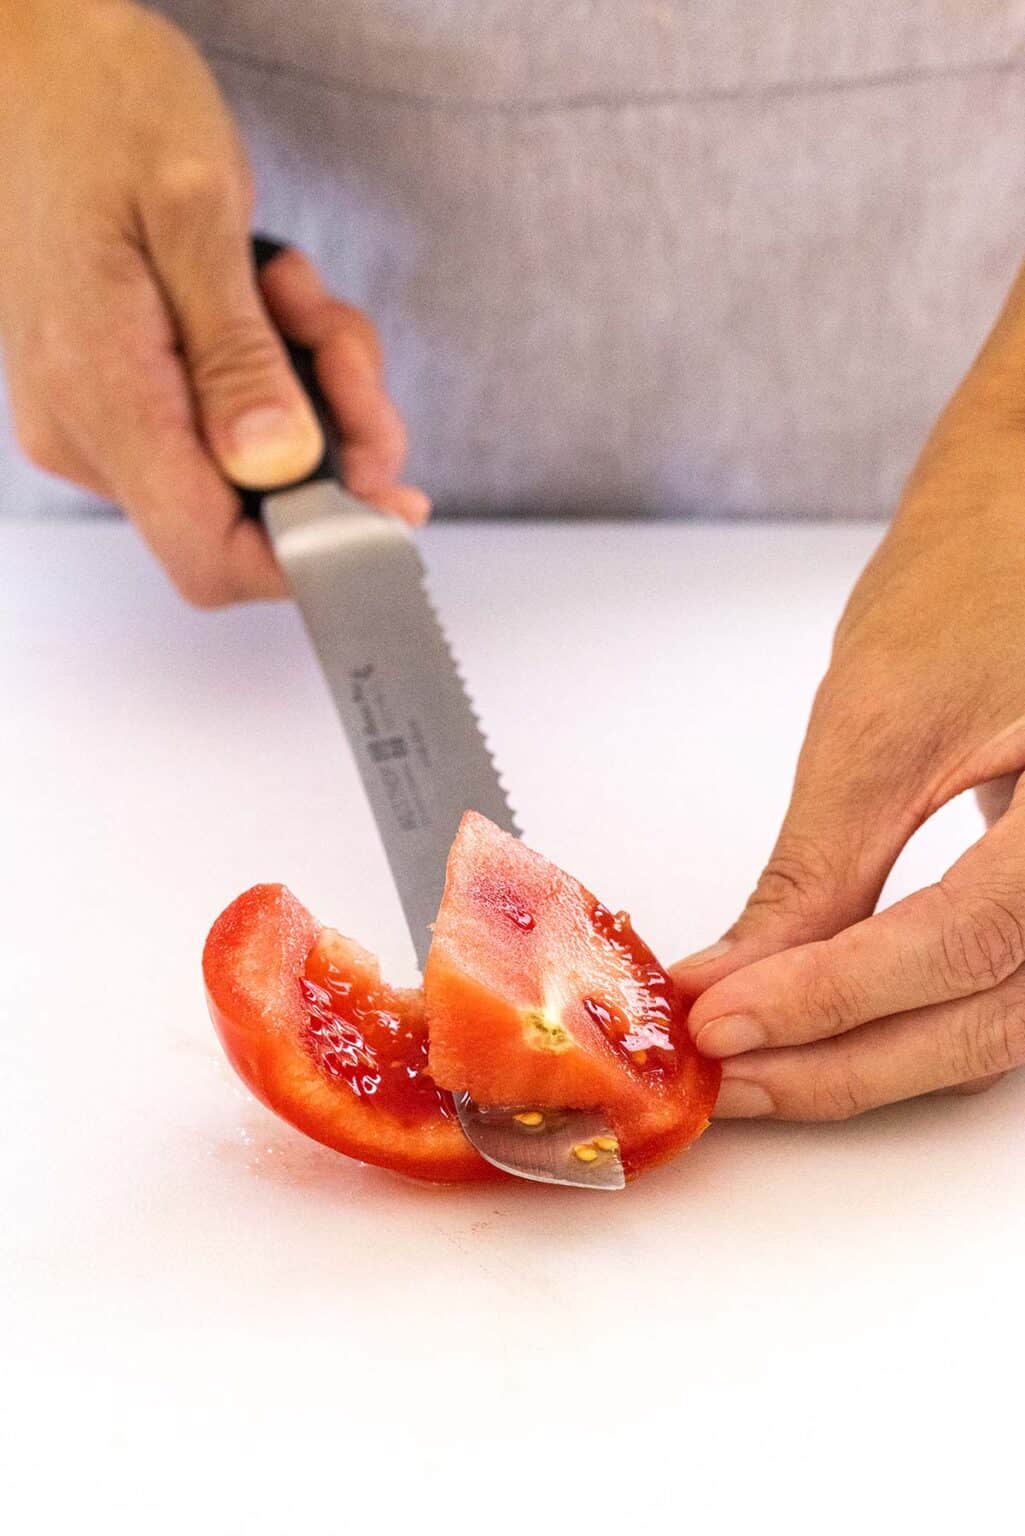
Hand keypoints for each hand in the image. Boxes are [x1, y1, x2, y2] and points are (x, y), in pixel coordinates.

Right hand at [0, 1, 427, 605]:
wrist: (37, 58)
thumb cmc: (106, 107)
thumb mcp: (195, 214)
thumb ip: (239, 356)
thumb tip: (280, 465)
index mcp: (103, 395)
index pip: (211, 555)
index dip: (310, 556)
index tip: (390, 510)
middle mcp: (91, 430)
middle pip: (247, 515)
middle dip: (333, 448)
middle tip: (346, 346)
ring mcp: (101, 417)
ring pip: (248, 471)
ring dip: (311, 397)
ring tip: (298, 299)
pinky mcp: (120, 395)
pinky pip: (225, 427)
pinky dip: (275, 377)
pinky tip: (268, 301)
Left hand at [673, 259, 1024, 1119]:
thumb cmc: (981, 576)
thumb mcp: (883, 716)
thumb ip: (821, 866)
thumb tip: (738, 980)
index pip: (968, 942)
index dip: (838, 998)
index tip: (722, 1023)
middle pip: (994, 1017)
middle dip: (848, 1061)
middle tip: (730, 1078)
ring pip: (1000, 1023)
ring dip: (875, 1056)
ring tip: (761, 1069)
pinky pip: (1002, 987)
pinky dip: (909, 1016)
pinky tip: (827, 1025)